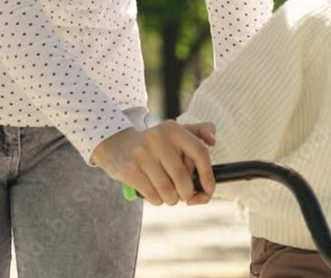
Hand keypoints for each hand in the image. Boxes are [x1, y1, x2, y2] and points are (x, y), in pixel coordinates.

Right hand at [91, 120, 215, 205]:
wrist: (117, 144)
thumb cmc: (155, 143)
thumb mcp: (175, 133)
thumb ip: (199, 132)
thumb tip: (213, 141)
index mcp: (174, 130)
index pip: (199, 152)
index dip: (208, 175)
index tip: (209, 190)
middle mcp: (158, 139)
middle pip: (183, 177)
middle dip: (187, 193)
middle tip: (184, 195)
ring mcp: (142, 154)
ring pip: (167, 190)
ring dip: (172, 199)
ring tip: (170, 196)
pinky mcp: (129, 169)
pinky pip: (152, 195)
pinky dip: (158, 201)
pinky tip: (157, 196)